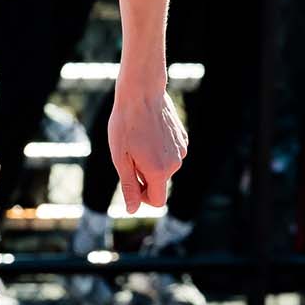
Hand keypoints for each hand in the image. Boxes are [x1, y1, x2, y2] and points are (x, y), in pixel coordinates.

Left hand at [109, 85, 187, 210]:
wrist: (141, 93)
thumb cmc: (125, 125)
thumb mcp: (120, 159)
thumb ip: (129, 187)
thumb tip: (132, 210)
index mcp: (159, 172)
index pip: (156, 201)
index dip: (141, 198)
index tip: (131, 182)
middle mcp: (175, 164)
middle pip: (159, 183)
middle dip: (144, 176)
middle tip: (129, 154)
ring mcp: (182, 150)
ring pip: (165, 167)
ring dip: (151, 161)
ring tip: (138, 140)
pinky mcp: (183, 138)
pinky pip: (170, 153)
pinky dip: (159, 149)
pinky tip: (149, 132)